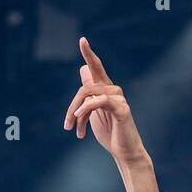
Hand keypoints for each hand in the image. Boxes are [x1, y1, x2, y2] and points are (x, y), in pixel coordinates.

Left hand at [62, 36, 147, 163]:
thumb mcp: (93, 112)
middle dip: (72, 106)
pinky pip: (99, 101)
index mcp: (105, 89)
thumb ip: (89, 93)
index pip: (96, 67)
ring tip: (75, 131)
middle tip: (66, 126)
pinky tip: (78, 119)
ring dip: (77, 114)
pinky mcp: (122, 108)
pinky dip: (85, 109)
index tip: (82, 40)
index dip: (89, 54)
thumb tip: (83, 70)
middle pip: (85, 85)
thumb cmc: (110, 133)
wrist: (124, 152)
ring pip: (88, 94)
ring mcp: (118, 98)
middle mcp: (113, 89)